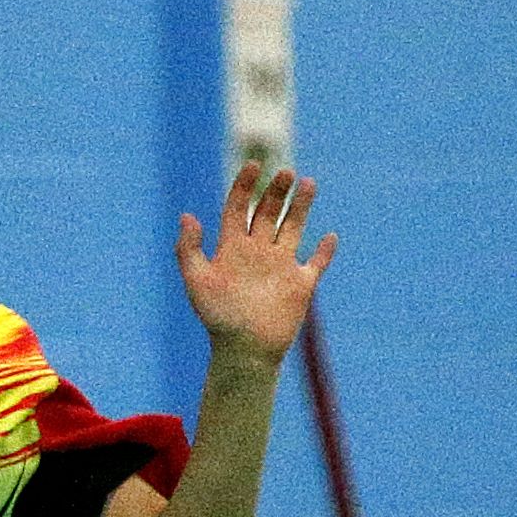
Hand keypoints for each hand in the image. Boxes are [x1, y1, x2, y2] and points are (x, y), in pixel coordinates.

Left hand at [176, 163, 338, 366]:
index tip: (254, 165)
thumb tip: (186, 215)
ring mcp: (280, 266)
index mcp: (232, 248)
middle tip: (285, 173)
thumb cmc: (218, 319)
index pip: (237, 208)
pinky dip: (324, 250)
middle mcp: (257, 252)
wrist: (243, 352)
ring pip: (293, 227)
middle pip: (268, 212)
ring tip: (308, 182)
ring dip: (301, 206)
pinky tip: (329, 236)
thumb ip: (189, 249)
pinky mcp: (300, 284)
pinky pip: (316, 263)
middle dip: (276, 191)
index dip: (244, 185)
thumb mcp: (198, 281)